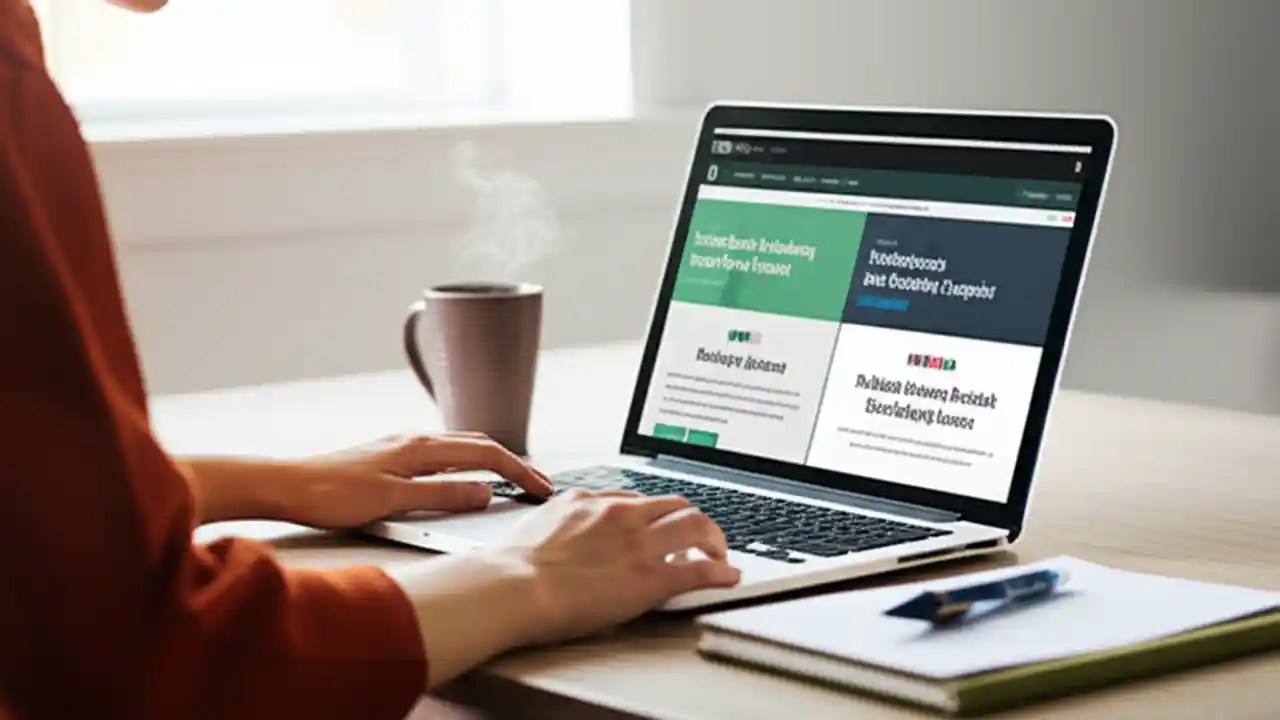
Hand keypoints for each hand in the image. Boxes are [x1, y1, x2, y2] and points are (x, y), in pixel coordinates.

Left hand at [186, 432, 552, 526]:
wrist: (285, 485)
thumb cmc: (331, 494)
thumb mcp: (393, 501)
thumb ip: (443, 496)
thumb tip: (486, 492)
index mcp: (422, 448)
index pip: (486, 455)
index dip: (520, 472)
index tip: (542, 489)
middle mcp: (415, 440)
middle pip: (479, 444)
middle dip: (513, 463)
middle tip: (537, 485)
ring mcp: (401, 445)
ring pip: (460, 447)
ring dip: (491, 462)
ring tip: (511, 481)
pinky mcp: (388, 456)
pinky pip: (441, 454)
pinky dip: (466, 464)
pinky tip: (463, 479)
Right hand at [388, 489, 740, 685]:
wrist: (513, 585)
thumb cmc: (512, 567)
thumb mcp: (536, 528)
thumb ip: (558, 524)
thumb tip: (556, 533)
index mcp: (589, 502)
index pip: (635, 499)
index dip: (653, 513)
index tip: (658, 522)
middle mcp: (619, 513)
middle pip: (672, 503)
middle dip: (690, 518)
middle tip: (698, 535)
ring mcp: (638, 542)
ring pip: (694, 525)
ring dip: (712, 539)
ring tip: (718, 553)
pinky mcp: (650, 575)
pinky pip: (699, 568)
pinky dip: (719, 571)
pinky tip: (727, 576)